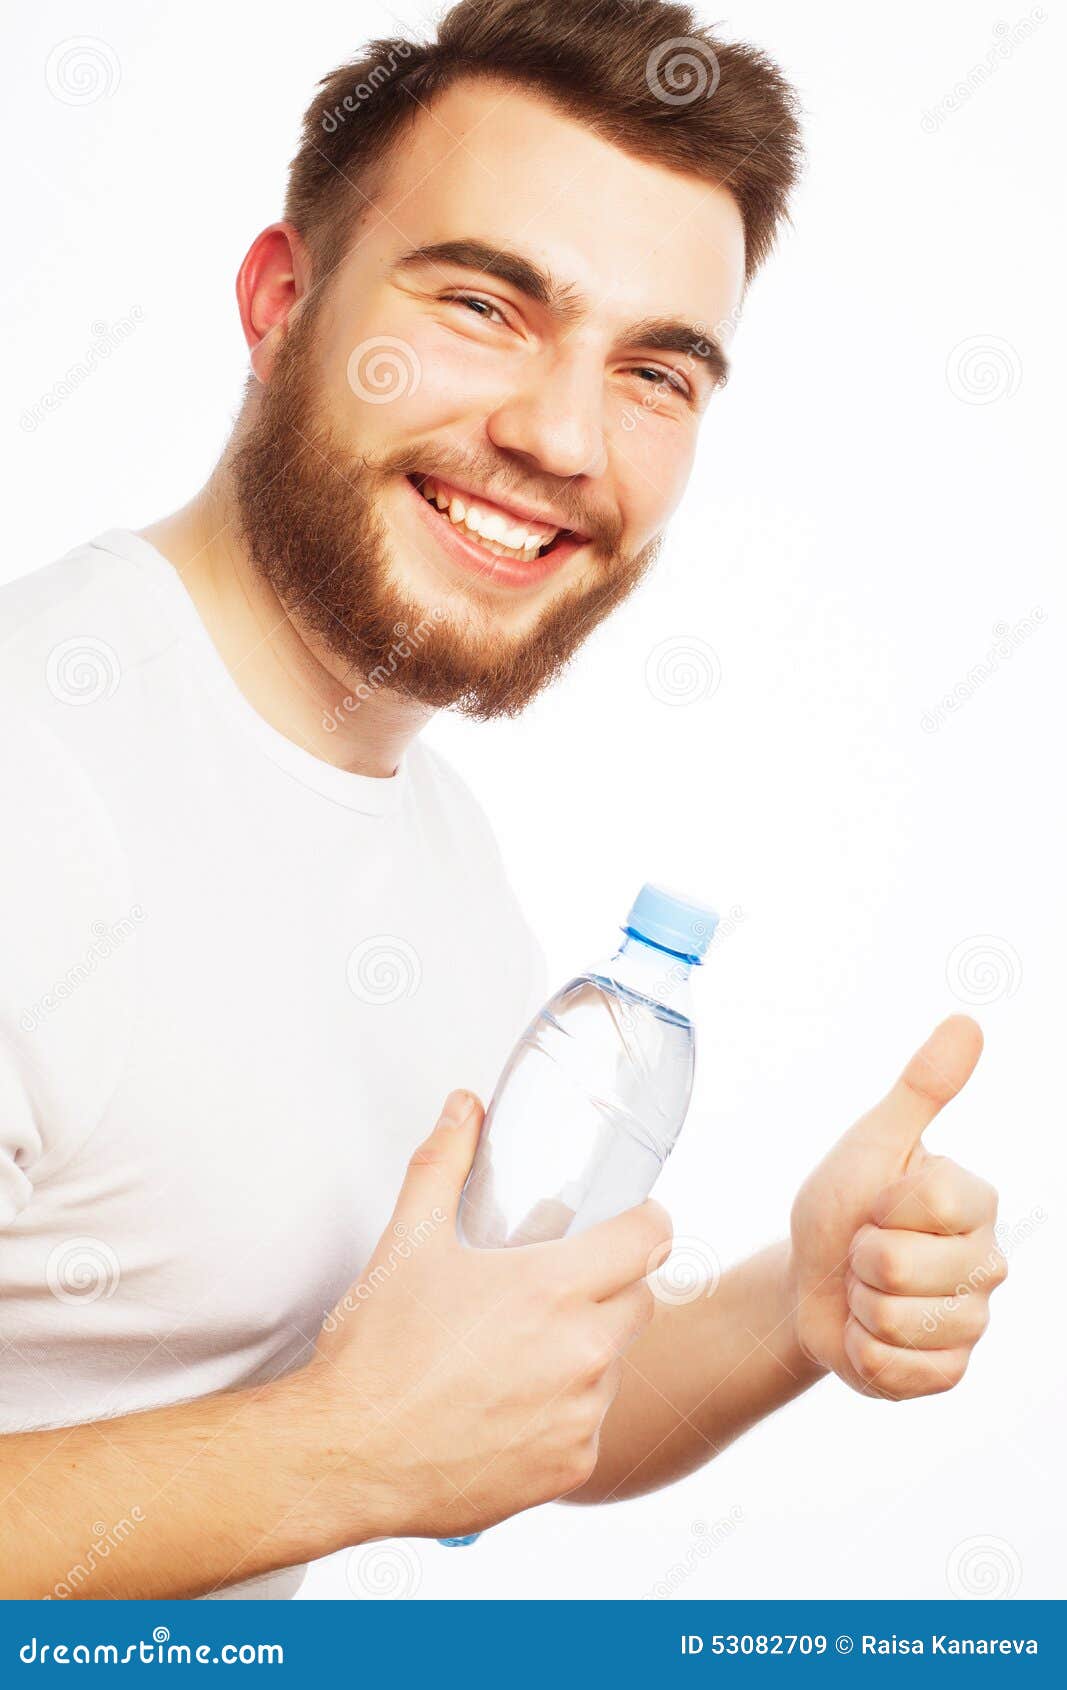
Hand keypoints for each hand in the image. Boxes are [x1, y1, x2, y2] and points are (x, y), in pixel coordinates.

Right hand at [310, 1090, 670, 1541]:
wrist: (348, 1457)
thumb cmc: (377, 1354)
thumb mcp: (407, 1243)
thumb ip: (443, 1164)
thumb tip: (464, 1108)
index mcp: (552, 1288)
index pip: (649, 1238)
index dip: (644, 1222)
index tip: (629, 1222)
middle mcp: (582, 1352)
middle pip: (640, 1301)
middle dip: (611, 1286)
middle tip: (557, 1287)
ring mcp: (581, 1415)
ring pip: (613, 1365)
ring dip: (584, 1352)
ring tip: (518, 1352)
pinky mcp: (570, 1467)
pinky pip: (589, 1426)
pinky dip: (562, 1413)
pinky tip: (509, 1408)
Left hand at [789, 1016, 1005, 1398]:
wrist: (807, 1282)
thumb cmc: (841, 1204)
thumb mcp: (870, 1143)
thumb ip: (922, 1087)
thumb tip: (968, 1022)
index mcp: (973, 1201)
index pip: (930, 1206)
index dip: (879, 1207)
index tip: (874, 1206)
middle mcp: (986, 1263)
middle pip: (899, 1268)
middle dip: (858, 1260)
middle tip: (861, 1252)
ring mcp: (972, 1322)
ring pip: (896, 1322)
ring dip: (858, 1308)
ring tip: (863, 1291)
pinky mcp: (948, 1373)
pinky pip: (898, 1371)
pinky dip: (864, 1353)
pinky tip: (868, 1335)